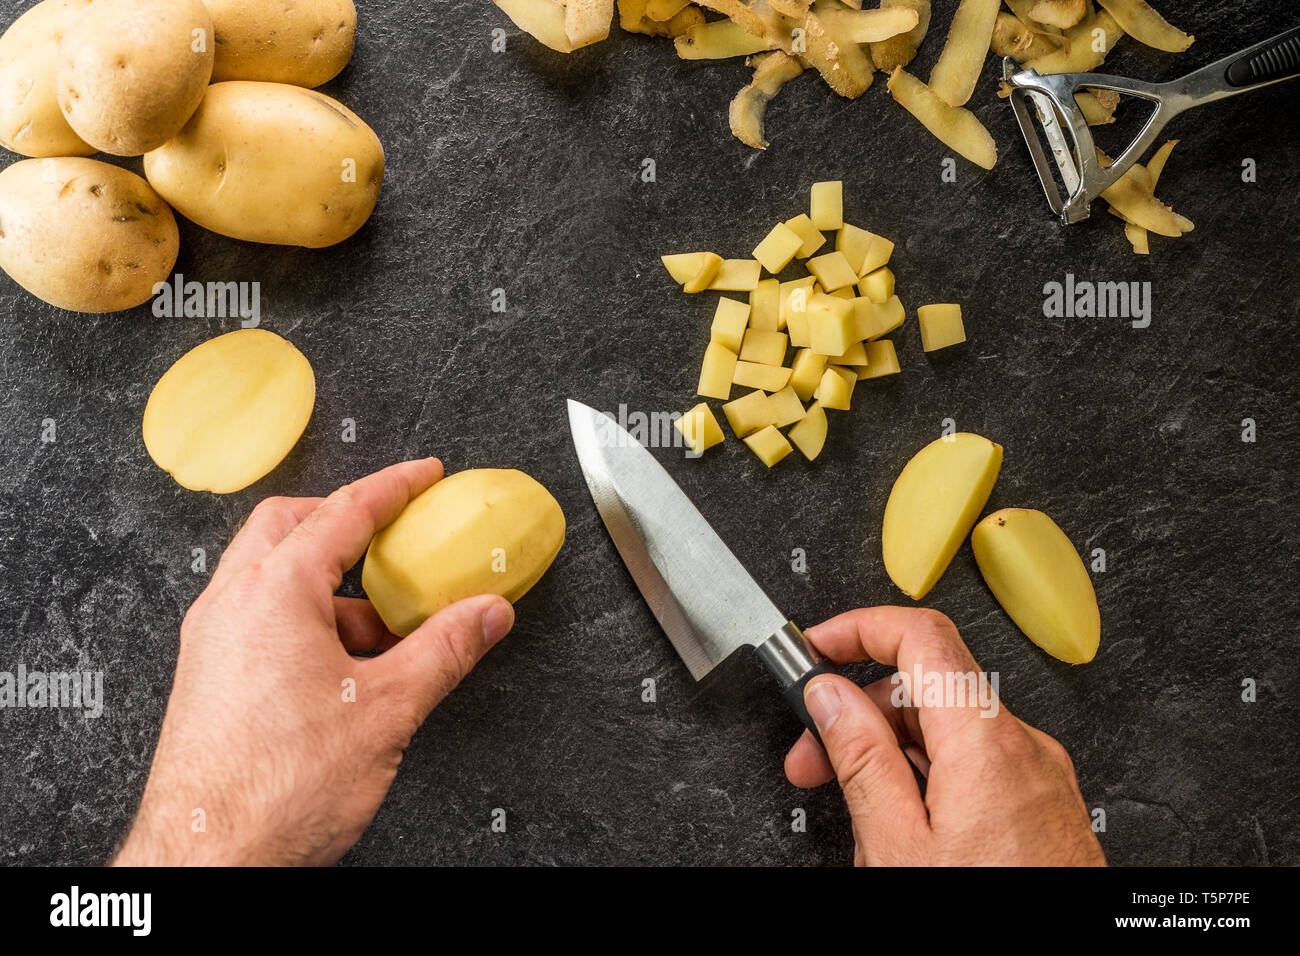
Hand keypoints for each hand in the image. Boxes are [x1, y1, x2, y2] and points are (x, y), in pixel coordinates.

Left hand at [113, 458, 514, 865]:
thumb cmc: (278, 787)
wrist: (211, 858)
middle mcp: (231, 604)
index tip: (422, 475)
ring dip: (330, 583)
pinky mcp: (209, 676)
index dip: (393, 487)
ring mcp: (212, 640)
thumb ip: (445, 649)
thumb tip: (484, 614)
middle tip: (393, 533)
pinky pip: (259, 617)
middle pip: (288, 525)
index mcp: (274, 592)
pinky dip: (305, 618)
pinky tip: (345, 667)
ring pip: (270, 575)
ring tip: (385, 627)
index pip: (343, 512)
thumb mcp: (388, 708)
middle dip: (344, 520)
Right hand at [786, 607, 1104, 865]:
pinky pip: (975, 765)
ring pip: (947, 730)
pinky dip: (926, 778)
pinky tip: (901, 831)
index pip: (920, 635)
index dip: (857, 629)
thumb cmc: (985, 918)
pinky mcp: (1043, 805)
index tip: (814, 649)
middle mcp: (1022, 747)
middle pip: (926, 687)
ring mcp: (1038, 776)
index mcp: (985, 742)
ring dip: (888, 753)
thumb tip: (831, 696)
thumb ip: (861, 758)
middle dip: (858, 712)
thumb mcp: (897, 847)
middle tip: (810, 757)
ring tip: (855, 815)